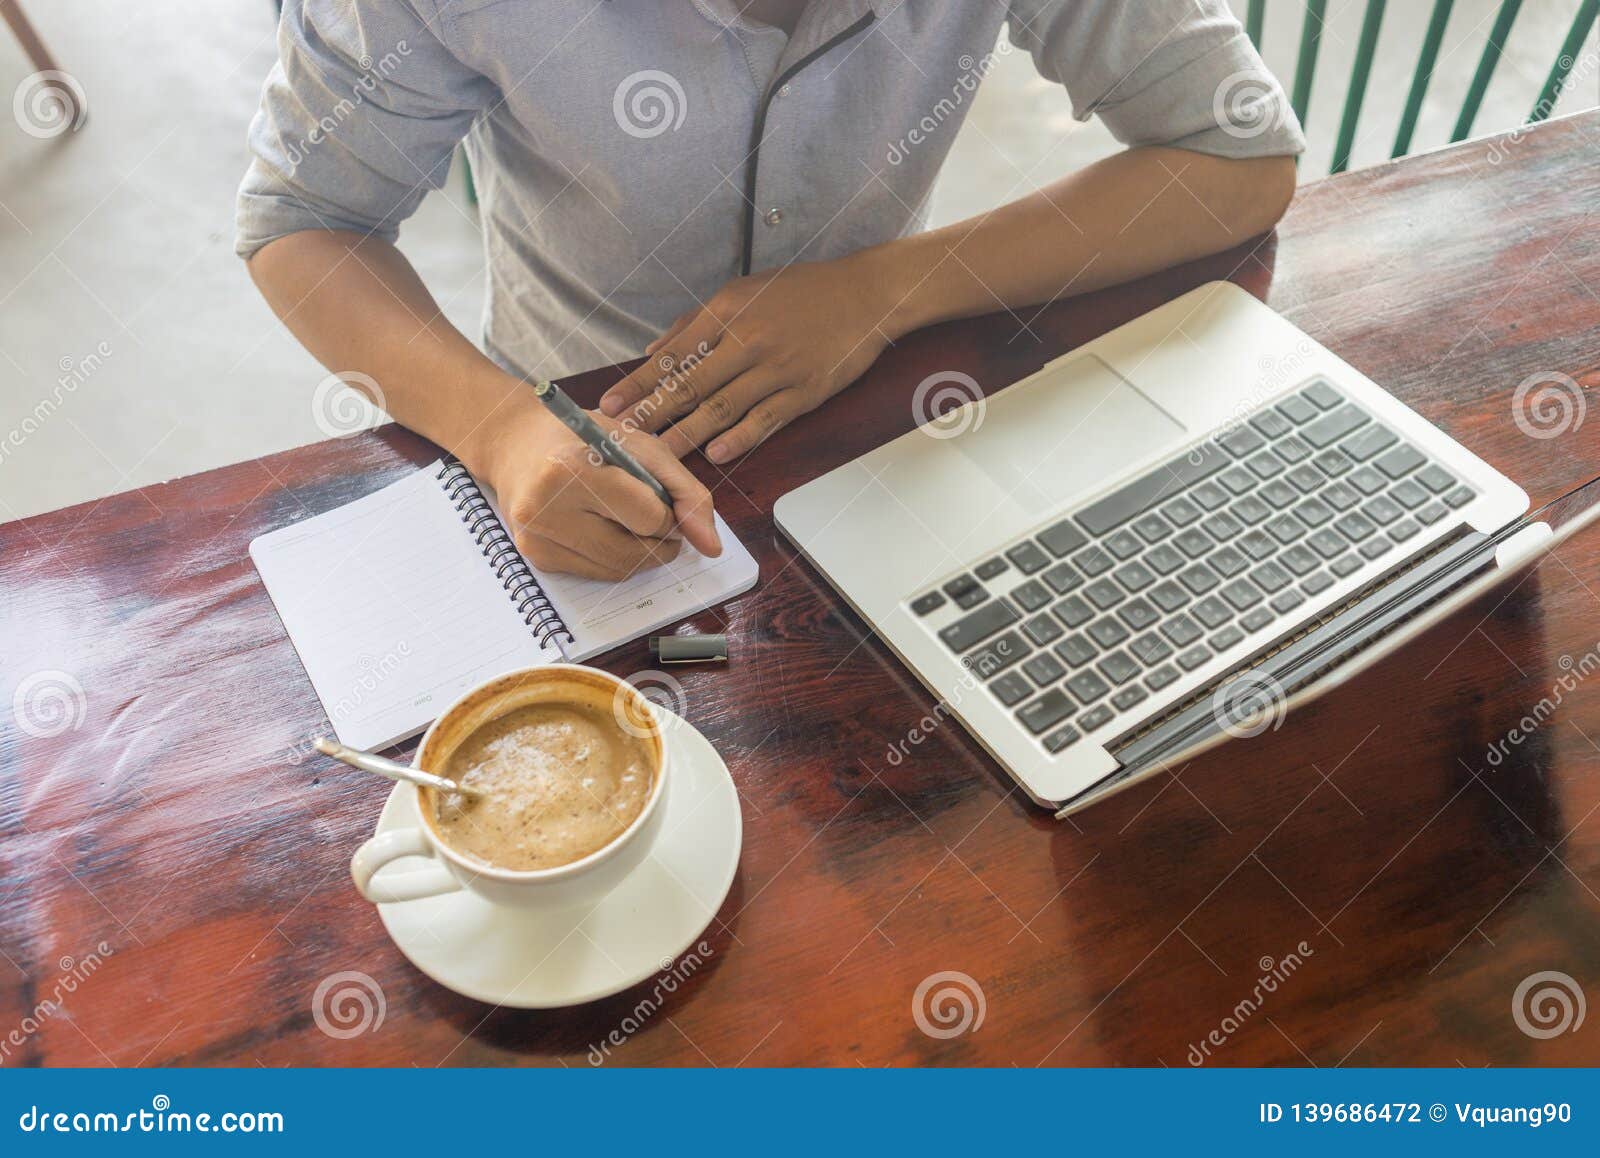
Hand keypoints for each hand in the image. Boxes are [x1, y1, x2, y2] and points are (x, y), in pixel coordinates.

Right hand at [463, 398, 719, 580]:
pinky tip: (604, 528)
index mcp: (572, 469)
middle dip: (659, 540)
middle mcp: (546, 508)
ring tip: (631, 520)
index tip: (660, 498)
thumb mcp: (641, 446)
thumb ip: (686, 493)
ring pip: (618, 570)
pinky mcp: (536, 558)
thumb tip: (712, 548)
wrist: (515, 443)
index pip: (648, 517)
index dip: (667, 513)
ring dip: (640, 553)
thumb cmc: (582, 438)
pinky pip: (597, 574)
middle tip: (656, 517)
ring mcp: (537, 538)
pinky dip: (614, 558)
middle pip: (634, 551)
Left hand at [598, 253, 895, 463]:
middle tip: (622, 438)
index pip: (673, 354)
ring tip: (659, 455)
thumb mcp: (743, 291)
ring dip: (687, 434)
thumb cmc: (800, 292)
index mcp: (727, 310)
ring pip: (722, 406)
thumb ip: (696, 322)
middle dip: (652, 414)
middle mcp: (749, 338)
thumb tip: (653, 351)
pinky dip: (739, 438)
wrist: (864, 297)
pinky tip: (717, 454)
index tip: (609, 406)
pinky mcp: (804, 391)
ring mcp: (778, 367)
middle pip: (690, 384)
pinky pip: (766, 419)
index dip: (638, 383)